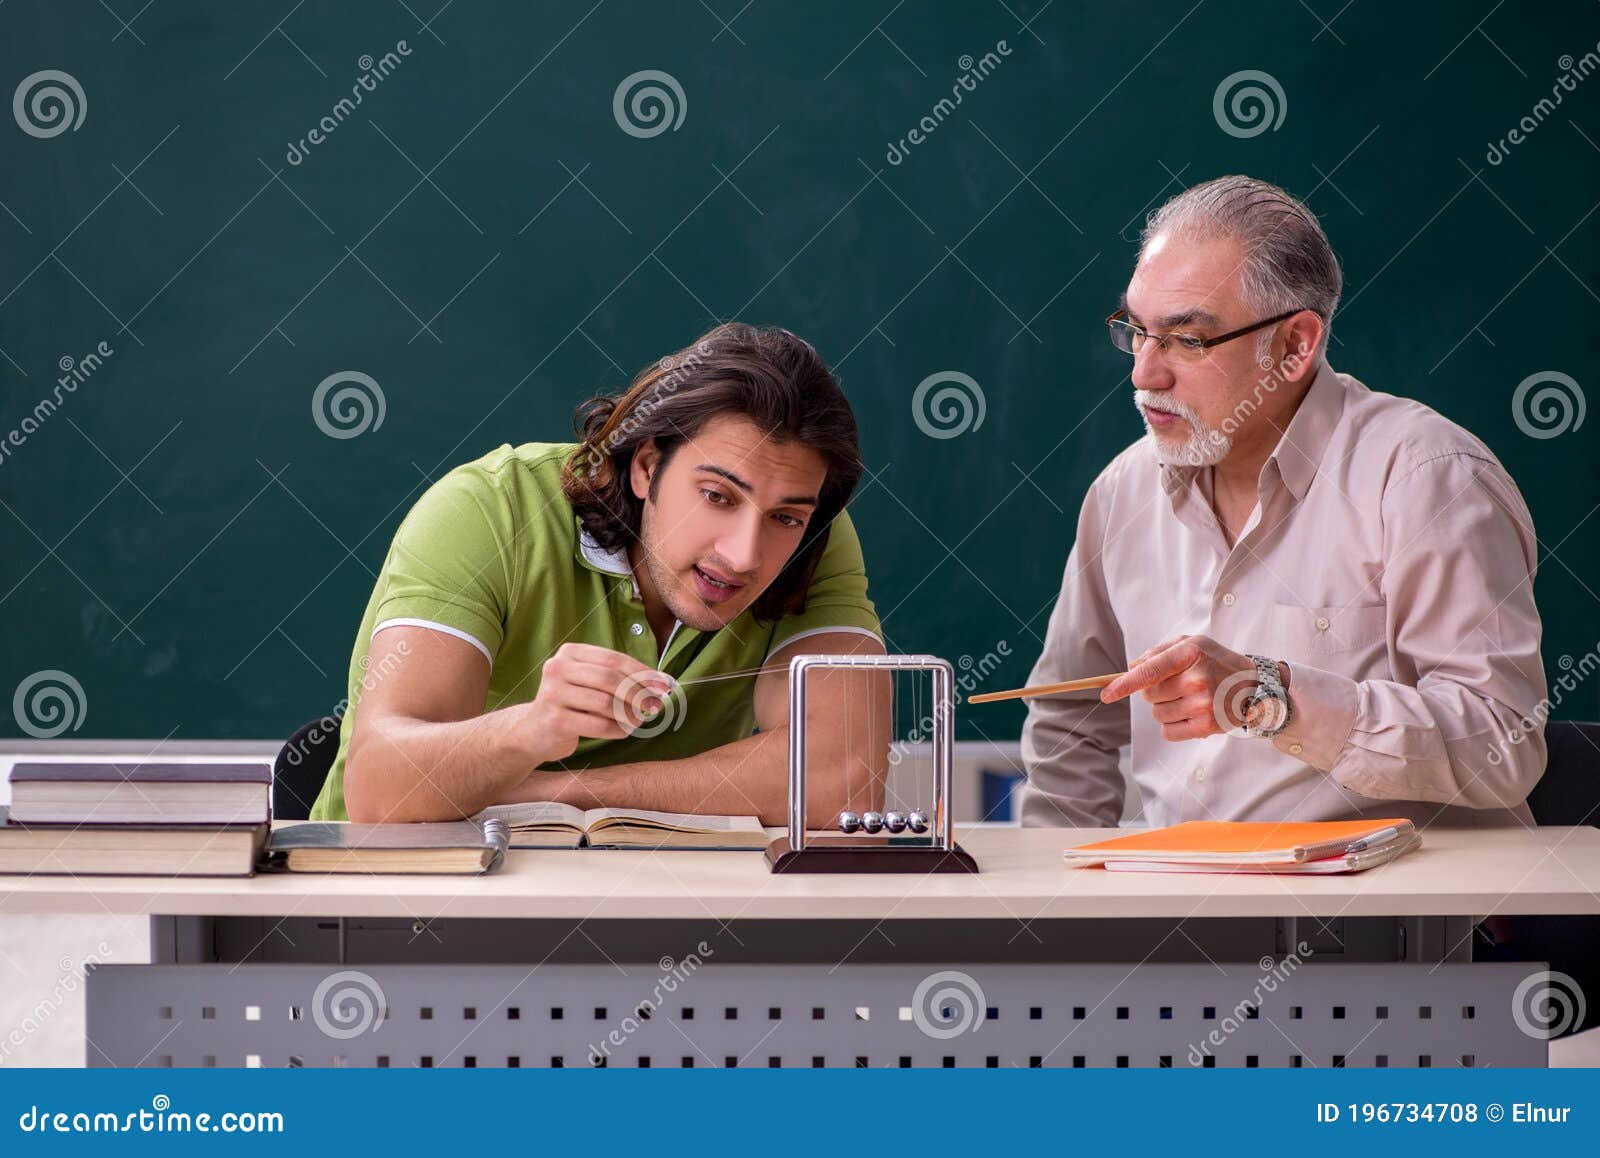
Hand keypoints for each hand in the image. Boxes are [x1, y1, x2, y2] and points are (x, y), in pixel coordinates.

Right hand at [524, 643, 672, 761]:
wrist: (533, 731)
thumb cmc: (571, 704)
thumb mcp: (589, 683)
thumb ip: (619, 678)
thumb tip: (661, 683)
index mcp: (570, 653)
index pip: (613, 659)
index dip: (642, 672)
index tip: (664, 685)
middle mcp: (558, 668)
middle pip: (609, 678)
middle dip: (638, 693)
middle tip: (656, 706)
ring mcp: (553, 694)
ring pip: (604, 703)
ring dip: (629, 713)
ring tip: (639, 720)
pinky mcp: (554, 720)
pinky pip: (597, 724)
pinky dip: (617, 729)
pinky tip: (623, 731)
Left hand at [1099, 635, 1272, 741]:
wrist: (1255, 686)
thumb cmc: (1217, 662)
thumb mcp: (1192, 643)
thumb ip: (1159, 652)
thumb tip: (1131, 669)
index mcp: (1191, 653)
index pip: (1149, 671)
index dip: (1124, 684)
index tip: (1106, 695)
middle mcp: (1197, 679)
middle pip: (1149, 695)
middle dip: (1156, 692)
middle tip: (1180, 685)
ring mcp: (1203, 704)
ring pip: (1157, 715)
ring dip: (1166, 709)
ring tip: (1190, 699)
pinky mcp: (1207, 726)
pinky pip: (1168, 732)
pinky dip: (1173, 726)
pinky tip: (1191, 715)